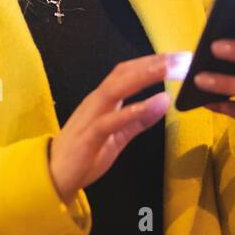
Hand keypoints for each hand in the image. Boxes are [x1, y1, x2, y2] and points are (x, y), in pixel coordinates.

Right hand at [48, 53, 174, 204]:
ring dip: (144, 77)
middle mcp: (96, 102)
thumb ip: (138, 120)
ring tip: (168, 69)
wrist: (53, 176)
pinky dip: (134, 109)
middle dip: (152, 63)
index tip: (177, 58)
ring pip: (116, 89)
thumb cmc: (84, 154)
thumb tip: (164, 103)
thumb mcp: (118, 136)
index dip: (151, 62)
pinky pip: (112, 120)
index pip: (127, 73)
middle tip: (180, 58)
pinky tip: (155, 103)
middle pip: (124, 74)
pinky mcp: (90, 136)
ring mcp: (91, 117)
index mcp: (102, 100)